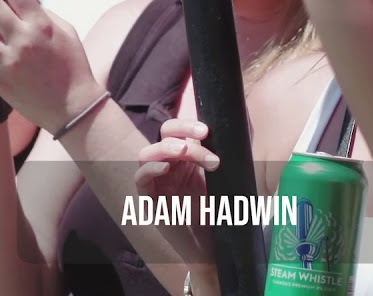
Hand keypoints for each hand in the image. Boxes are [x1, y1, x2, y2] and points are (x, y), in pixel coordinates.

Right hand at [135, 118, 218, 263]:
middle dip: (182, 131)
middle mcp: (169, 167)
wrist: (215, 248)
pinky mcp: (150, 202)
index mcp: (185, 159)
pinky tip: (167, 168)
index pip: (177, 130)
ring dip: (166, 148)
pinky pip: (141, 180)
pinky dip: (150, 169)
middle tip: (204, 136)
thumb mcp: (222, 180)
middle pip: (163, 135)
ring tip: (186, 150)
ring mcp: (157, 183)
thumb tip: (231, 131)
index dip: (188, 124)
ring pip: (147, 154)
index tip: (207, 130)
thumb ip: (219, 158)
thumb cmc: (220, 213)